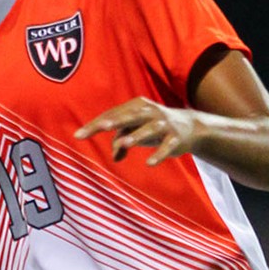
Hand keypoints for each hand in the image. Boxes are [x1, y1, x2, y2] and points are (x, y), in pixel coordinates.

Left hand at [75, 97, 200, 165]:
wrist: (190, 127)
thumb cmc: (154, 127)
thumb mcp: (136, 131)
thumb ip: (121, 140)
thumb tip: (115, 157)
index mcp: (136, 106)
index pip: (112, 115)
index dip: (95, 125)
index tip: (78, 136)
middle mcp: (149, 112)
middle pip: (129, 116)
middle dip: (116, 121)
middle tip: (102, 127)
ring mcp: (164, 124)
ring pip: (149, 129)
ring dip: (137, 136)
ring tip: (124, 144)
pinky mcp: (176, 138)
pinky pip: (166, 147)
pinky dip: (159, 154)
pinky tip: (150, 163)